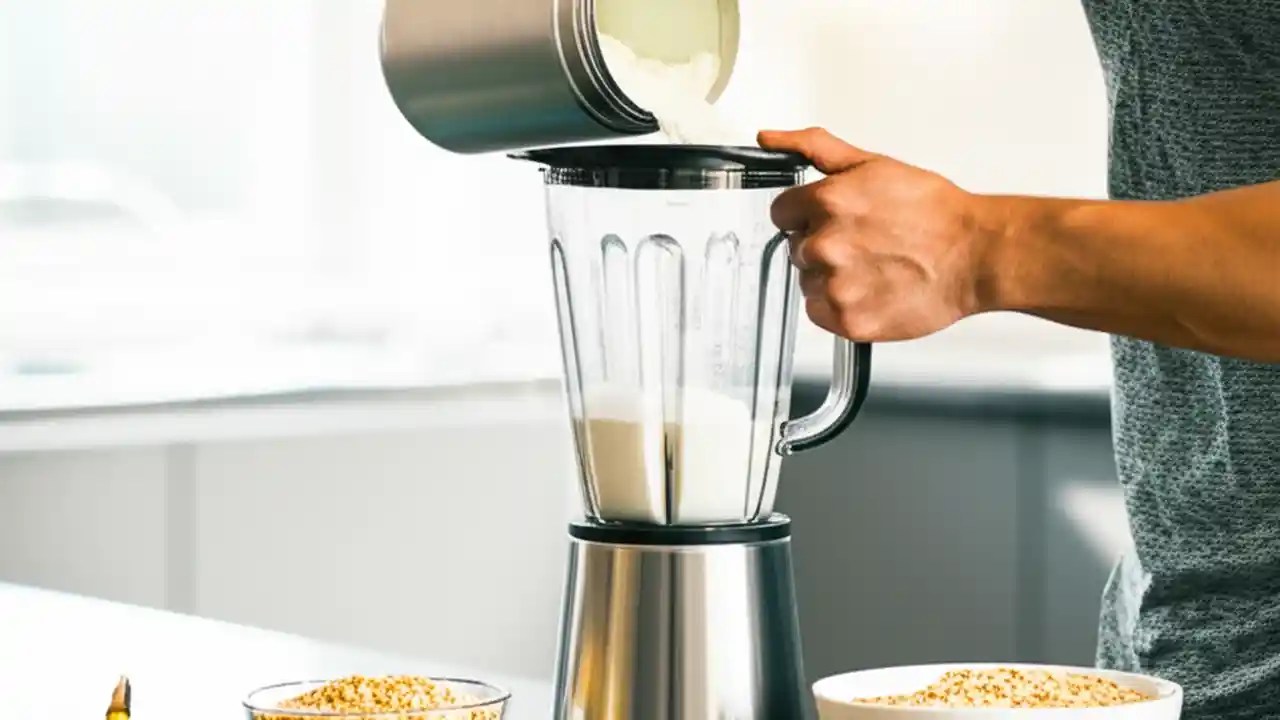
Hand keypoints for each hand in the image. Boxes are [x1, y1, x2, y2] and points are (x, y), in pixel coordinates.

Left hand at [758, 128, 996, 341]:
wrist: (975, 255)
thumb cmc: (934, 212)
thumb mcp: (872, 164)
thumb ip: (813, 147)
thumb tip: (769, 137)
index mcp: (828, 202)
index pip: (781, 212)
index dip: (805, 214)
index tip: (831, 219)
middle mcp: (826, 245)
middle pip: (796, 247)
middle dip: (822, 244)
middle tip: (864, 243)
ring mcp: (836, 286)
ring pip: (807, 281)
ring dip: (831, 276)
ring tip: (873, 267)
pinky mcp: (848, 320)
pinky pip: (819, 313)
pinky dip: (839, 305)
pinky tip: (871, 290)